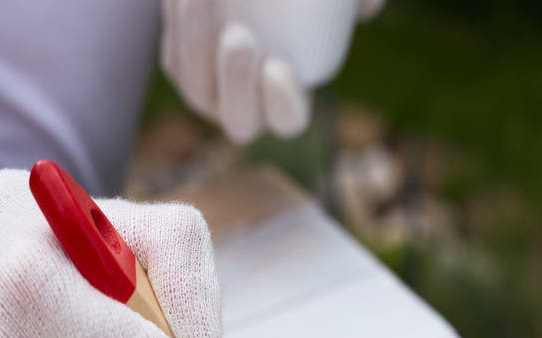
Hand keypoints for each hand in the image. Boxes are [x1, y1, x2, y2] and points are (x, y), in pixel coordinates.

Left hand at [160, 0, 382, 141]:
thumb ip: (360, 0)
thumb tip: (365, 8)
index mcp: (289, 101)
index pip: (287, 121)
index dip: (283, 105)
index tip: (279, 67)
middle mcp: (249, 109)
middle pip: (240, 120)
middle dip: (238, 86)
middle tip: (239, 37)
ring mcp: (212, 94)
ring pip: (198, 92)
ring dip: (197, 51)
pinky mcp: (182, 68)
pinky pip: (176, 60)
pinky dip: (178, 31)